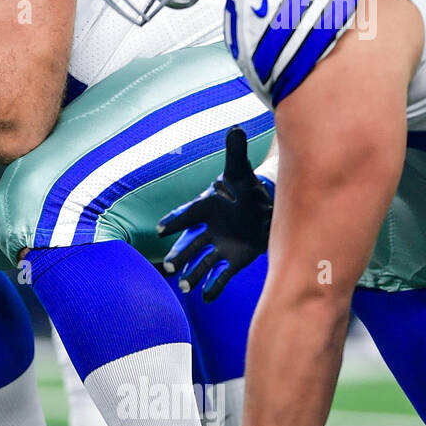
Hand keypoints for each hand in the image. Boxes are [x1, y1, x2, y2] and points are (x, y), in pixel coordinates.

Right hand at [158, 127, 273, 300]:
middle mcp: (208, 230)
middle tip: (171, 264)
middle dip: (181, 255)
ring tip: (185, 286)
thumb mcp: (242, 171)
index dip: (177, 221)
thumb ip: (236, 151)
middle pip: (191, 244)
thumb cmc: (246, 188)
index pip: (188, 215)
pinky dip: (214, 287)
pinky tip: (207, 297)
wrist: (263, 206)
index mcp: (205, 208)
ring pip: (203, 262)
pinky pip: (222, 275)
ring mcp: (219, 247)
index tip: (162, 229)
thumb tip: (235, 127)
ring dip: (193, 274)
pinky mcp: (233, 260)